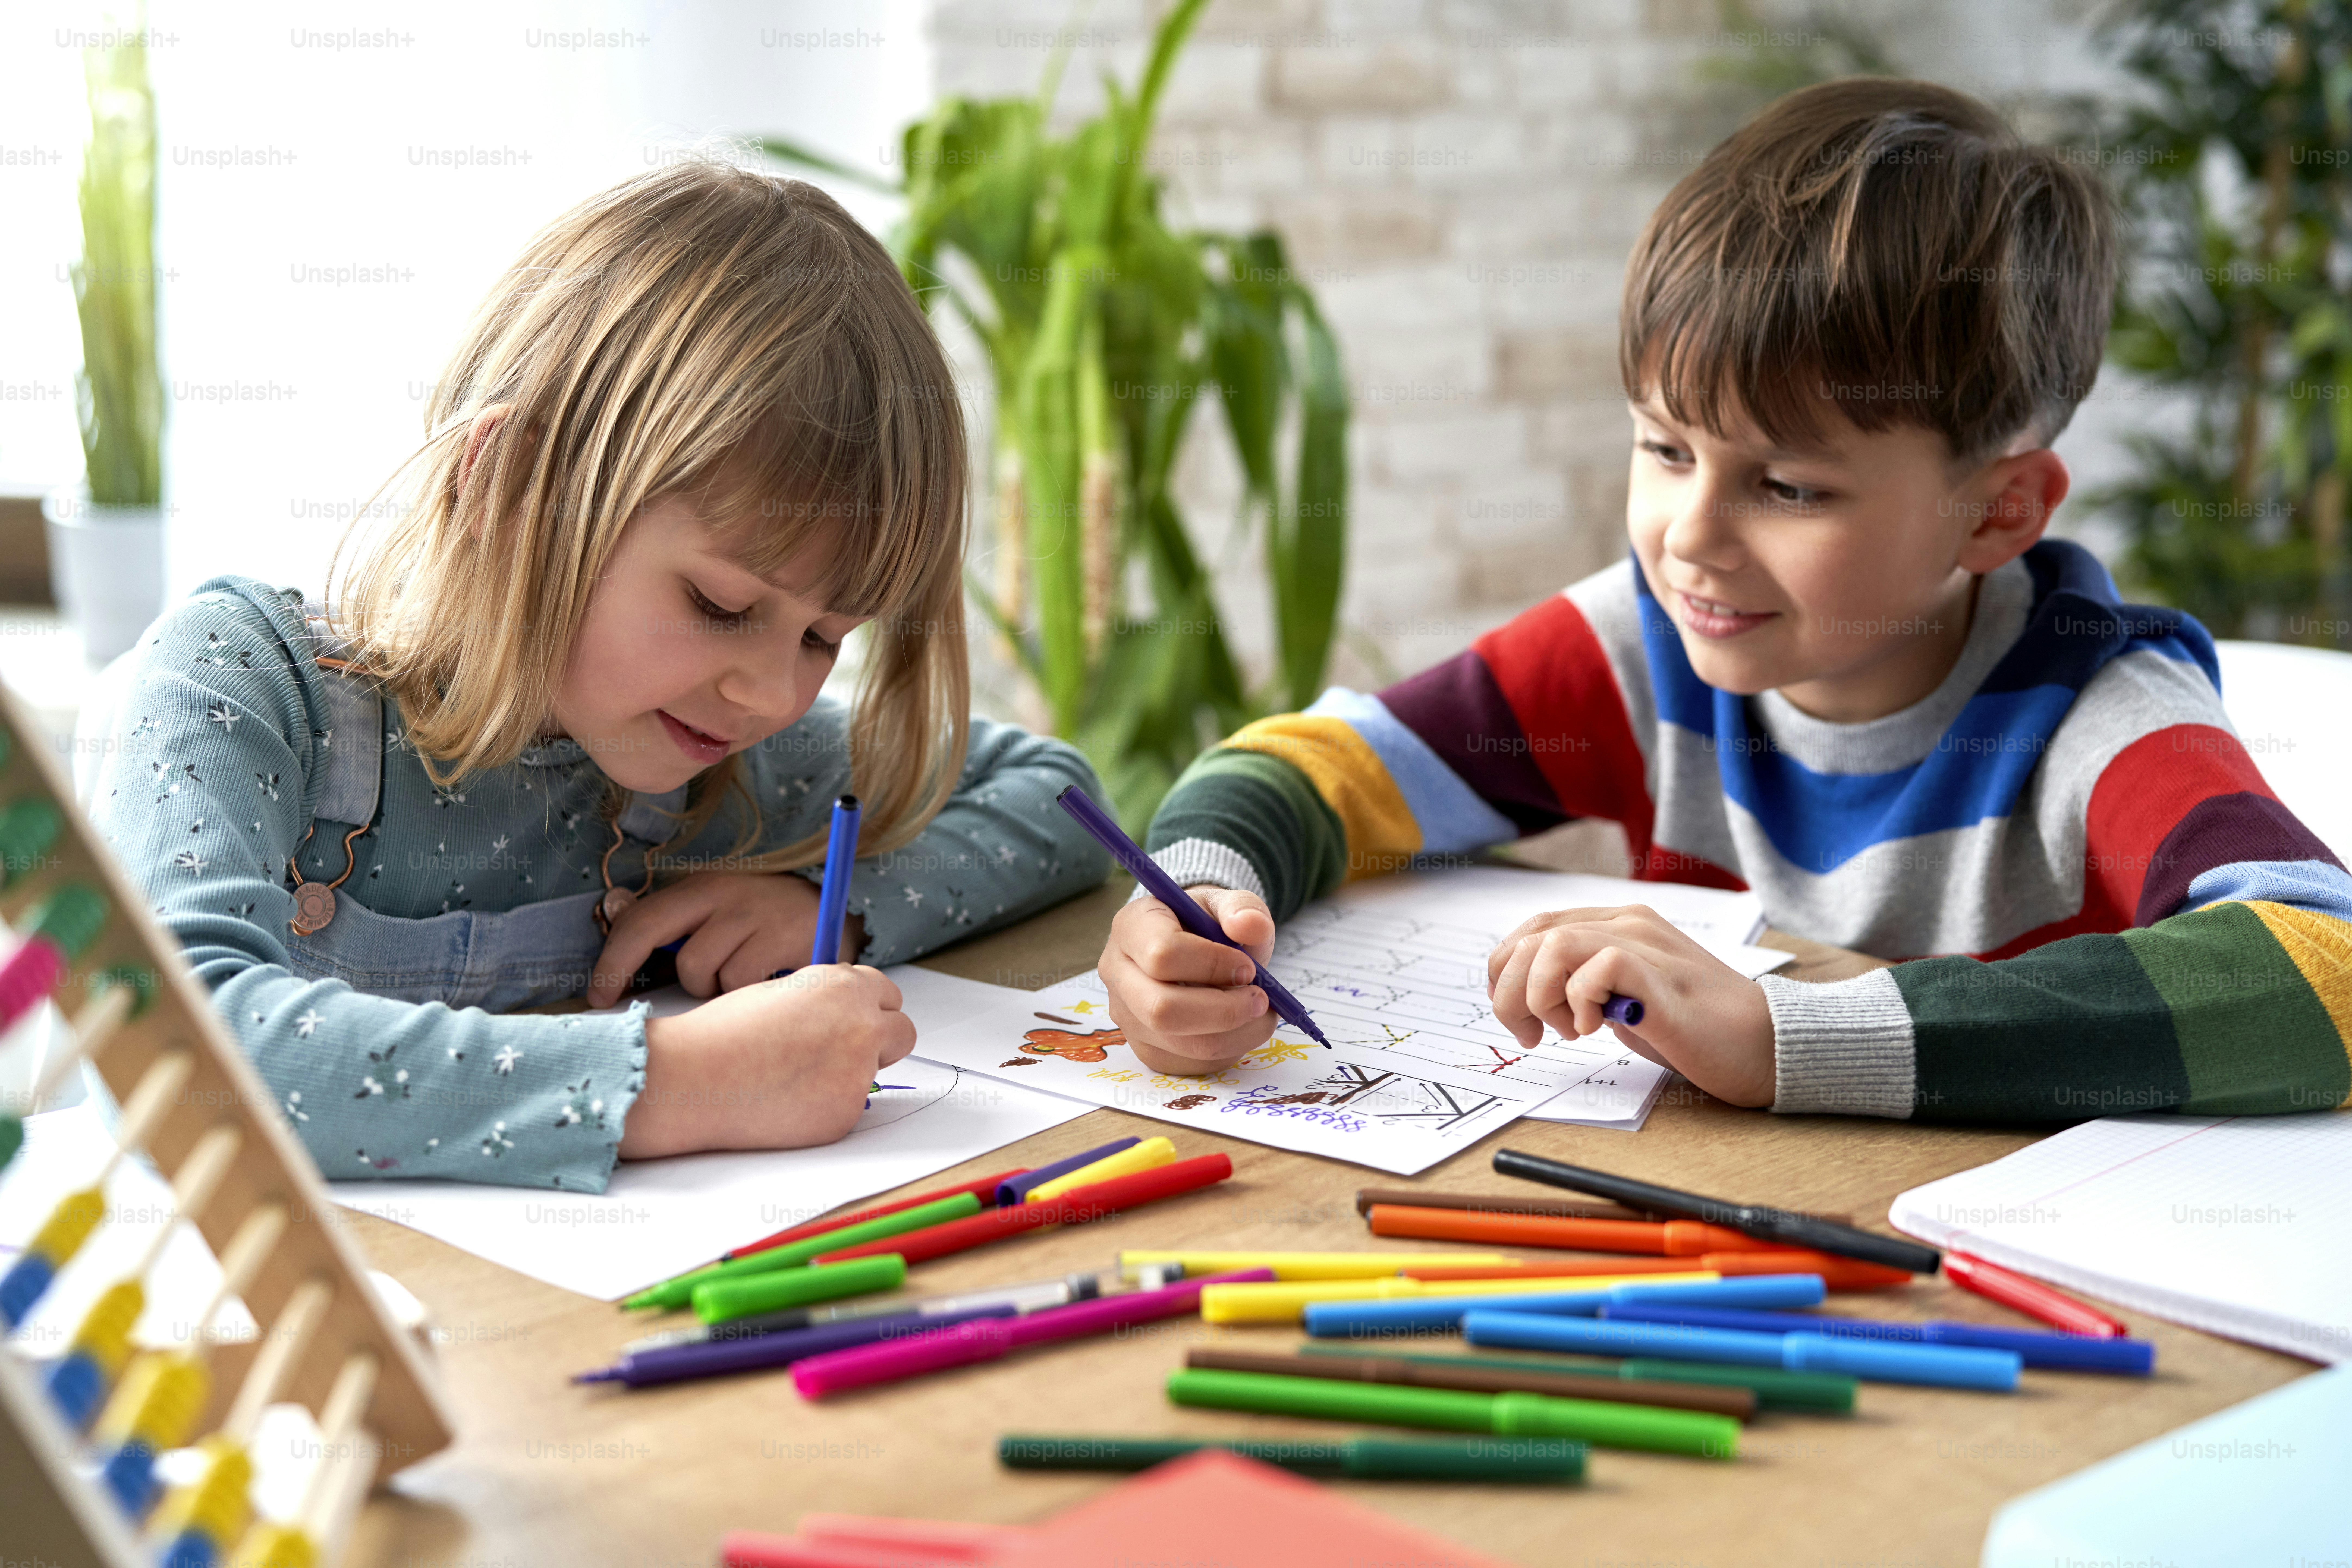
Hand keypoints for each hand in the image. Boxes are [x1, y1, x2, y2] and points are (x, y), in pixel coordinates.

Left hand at [586, 871, 864, 1007]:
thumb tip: (623, 946)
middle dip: (620, 969)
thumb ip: (682, 927)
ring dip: (708, 987)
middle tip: (612, 1001)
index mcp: (702, 887)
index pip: (641, 917)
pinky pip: (737, 983)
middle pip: (650, 931)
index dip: (610, 958)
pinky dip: (745, 994)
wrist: (837, 912)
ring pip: (697, 970)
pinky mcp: (781, 938)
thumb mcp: (723, 913)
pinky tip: (763, 981)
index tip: (599, 993)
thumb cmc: (766, 923)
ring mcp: (751, 914)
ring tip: (735, 978)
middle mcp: (722, 893)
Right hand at [617, 965, 915, 1157]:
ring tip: (792, 1075)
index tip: (852, 1016)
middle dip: (878, 1038)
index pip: (888, 994)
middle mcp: (863, 1029)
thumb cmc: (726, 1031)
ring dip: (848, 1073)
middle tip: (838, 1048)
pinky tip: (784, 1100)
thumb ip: (827, 1000)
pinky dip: (825, 1105)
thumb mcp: (785, 993)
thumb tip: (846, 1014)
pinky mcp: (844, 1115)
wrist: (694, 1078)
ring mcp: (858, 1075)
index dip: (868, 1005)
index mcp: (847, 989)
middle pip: (902, 1033)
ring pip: (873, 1073)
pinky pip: (847, 1106)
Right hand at [1100, 886, 1280, 1075]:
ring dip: (1236, 1033)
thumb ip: (1243, 908)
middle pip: (1162, 1010)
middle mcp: (1117, 974)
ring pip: (1181, 1044)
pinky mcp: (1146, 1049)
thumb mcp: (1228, 904)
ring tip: (1258, 1011)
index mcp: (1131, 927)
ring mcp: (1127, 1017)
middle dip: (1225, 1010)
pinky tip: (1241, 1026)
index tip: (1247, 967)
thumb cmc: (1208, 924)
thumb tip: (1250, 925)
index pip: (1162, 955)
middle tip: (1260, 998)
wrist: (1196, 949)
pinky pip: (1192, 1064)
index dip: (1213, 964)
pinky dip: (1230, 1049)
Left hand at [1485, 903, 1774, 1107]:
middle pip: (1534, 936)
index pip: (1535, 927)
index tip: (1517, 1015)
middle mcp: (1629, 924)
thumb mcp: (1624, 999)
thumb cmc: (1695, 1028)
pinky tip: (1593, 1030)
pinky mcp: (1661, 980)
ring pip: (1555, 944)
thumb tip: (1533, 993)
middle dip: (1510, 991)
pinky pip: (1598, 968)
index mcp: (1619, 924)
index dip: (1507, 969)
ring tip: (1565, 1030)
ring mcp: (1647, 947)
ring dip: (1541, 994)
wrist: (1765, 1046)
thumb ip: (1586, 984)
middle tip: (1530, 1034)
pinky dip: (1579, 1002)